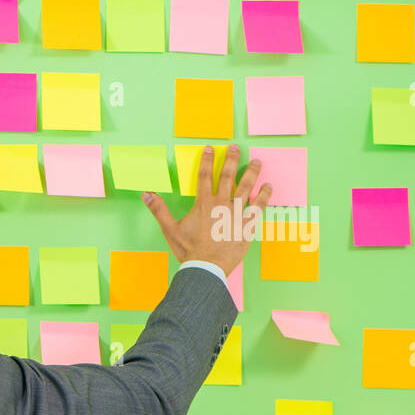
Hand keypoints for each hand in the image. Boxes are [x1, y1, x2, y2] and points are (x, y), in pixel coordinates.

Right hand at [141, 145, 272, 277]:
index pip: (204, 176)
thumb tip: (146, 194)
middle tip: (236, 148)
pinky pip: (258, 207)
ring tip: (257, 161)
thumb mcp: (170, 229)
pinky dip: (264, 196)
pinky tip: (268, 187)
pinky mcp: (247, 225)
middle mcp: (221, 204)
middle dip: (232, 160)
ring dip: (252, 173)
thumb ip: (159, 210)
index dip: (207, 161)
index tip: (211, 149)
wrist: (206, 267)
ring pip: (246, 188)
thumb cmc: (189, 250)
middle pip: (228, 176)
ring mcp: (236, 214)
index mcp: (203, 203)